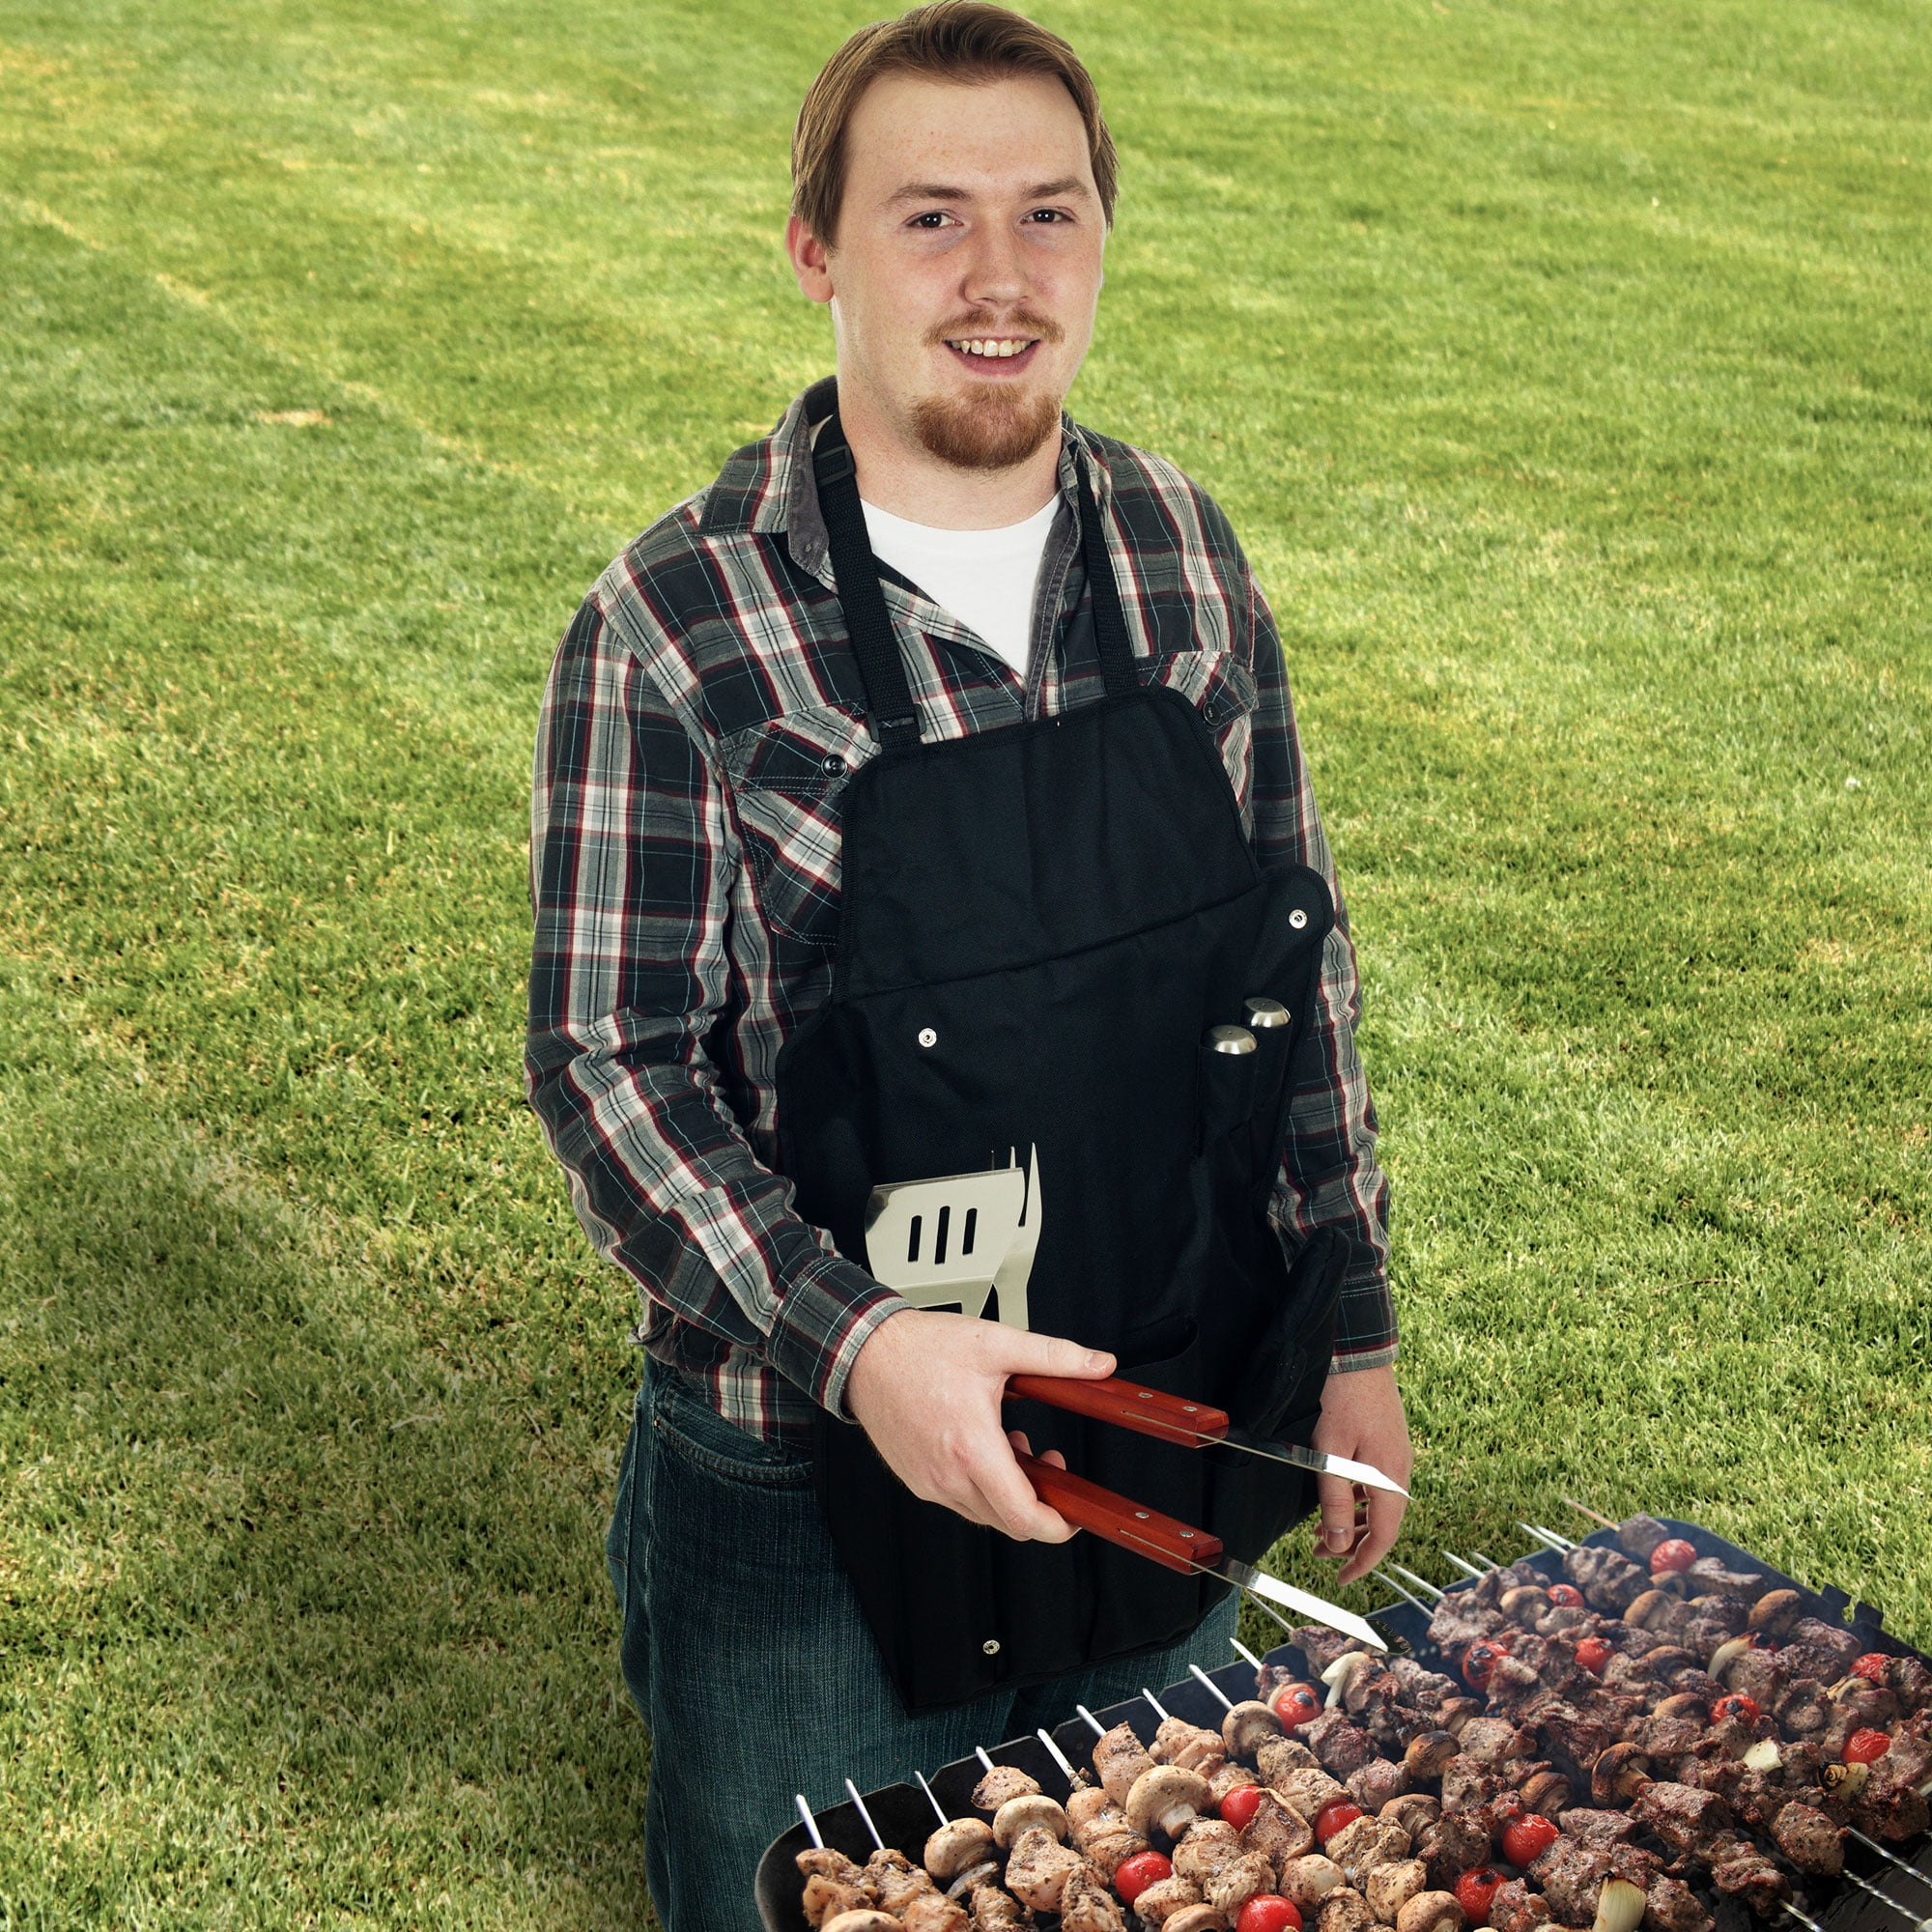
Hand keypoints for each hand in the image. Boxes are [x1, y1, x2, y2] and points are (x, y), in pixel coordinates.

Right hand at [845, 1308, 1113, 1540]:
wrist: (866, 1353)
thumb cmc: (919, 1350)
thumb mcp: (997, 1344)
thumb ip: (1054, 1356)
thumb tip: (1098, 1364)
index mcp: (972, 1448)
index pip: (1022, 1516)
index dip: (1057, 1525)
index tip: (1074, 1516)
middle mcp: (947, 1476)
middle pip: (1008, 1522)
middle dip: (1039, 1501)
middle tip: (1050, 1463)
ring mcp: (929, 1483)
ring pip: (984, 1513)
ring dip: (1009, 1491)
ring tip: (1015, 1445)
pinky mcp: (917, 1481)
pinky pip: (960, 1500)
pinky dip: (982, 1485)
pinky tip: (985, 1447)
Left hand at [1310, 1363, 1411, 1585]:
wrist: (1357, 1352)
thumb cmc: (1340, 1399)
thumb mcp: (1329, 1454)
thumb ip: (1334, 1502)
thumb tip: (1339, 1546)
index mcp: (1391, 1479)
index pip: (1384, 1538)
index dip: (1363, 1563)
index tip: (1342, 1580)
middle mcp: (1401, 1469)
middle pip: (1382, 1522)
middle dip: (1352, 1543)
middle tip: (1319, 1554)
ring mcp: (1396, 1453)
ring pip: (1379, 1502)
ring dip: (1353, 1520)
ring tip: (1322, 1530)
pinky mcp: (1388, 1440)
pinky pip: (1377, 1482)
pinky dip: (1357, 1498)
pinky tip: (1336, 1496)